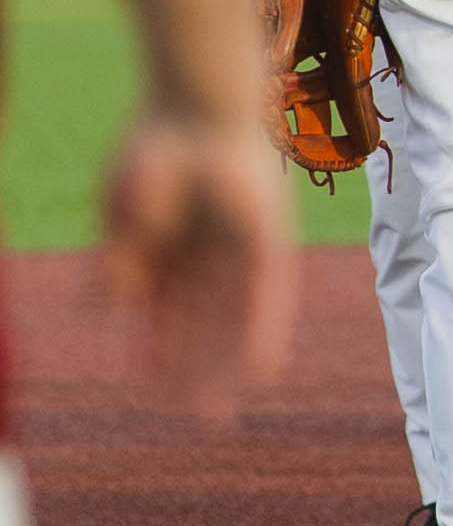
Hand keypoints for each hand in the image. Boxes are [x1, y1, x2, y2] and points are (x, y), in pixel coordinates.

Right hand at [101, 106, 294, 410]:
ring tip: (216, 410)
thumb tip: (109, 309)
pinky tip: (263, 368)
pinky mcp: (269, 239)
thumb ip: (122, 264)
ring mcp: (237, 248)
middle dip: (193, 370)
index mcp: (168, 251)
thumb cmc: (154, 153)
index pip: (164, 314)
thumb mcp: (127, 217)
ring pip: (231, 320)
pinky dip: (265, 329)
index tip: (147, 389)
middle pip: (200, 325)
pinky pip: (270, 293)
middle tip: (194, 416)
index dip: (157, 351)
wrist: (194, 109)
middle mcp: (206, 256)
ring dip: (223, 364)